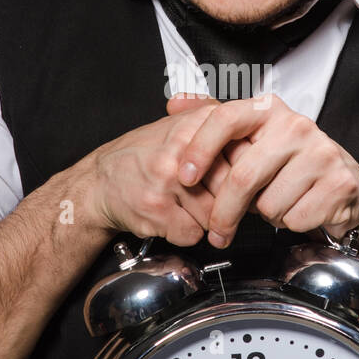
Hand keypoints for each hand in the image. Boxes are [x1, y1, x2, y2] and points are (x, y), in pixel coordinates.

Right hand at [82, 100, 234, 247]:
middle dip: (227, 202)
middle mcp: (181, 149)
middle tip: (213, 199)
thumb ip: (217, 131)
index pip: (244, 155)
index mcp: (193, 125)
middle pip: (231, 188)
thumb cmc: (142, 156)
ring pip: (214, 214)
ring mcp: (168, 179)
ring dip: (205, 219)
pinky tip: (172, 217)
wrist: (100, 181)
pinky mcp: (157, 208)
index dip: (246, 175)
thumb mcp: (179, 128)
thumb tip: (259, 143)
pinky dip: (185, 232)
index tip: (243, 181)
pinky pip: (193, 233)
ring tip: (186, 205)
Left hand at [169, 93, 358, 247]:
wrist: (346, 185)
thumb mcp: (252, 138)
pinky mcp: (339, 183)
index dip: (200, 149)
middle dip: (224, 211)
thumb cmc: (290, 163)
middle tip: (218, 229)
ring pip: (268, 204)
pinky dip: (291, 223)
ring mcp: (322, 153)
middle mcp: (297, 125)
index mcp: (270, 109)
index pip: (225, 119)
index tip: (185, 177)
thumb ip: (213, 123)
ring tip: (280, 200)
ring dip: (267, 215)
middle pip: (243, 176)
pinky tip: (300, 207)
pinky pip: (295, 219)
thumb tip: (174, 104)